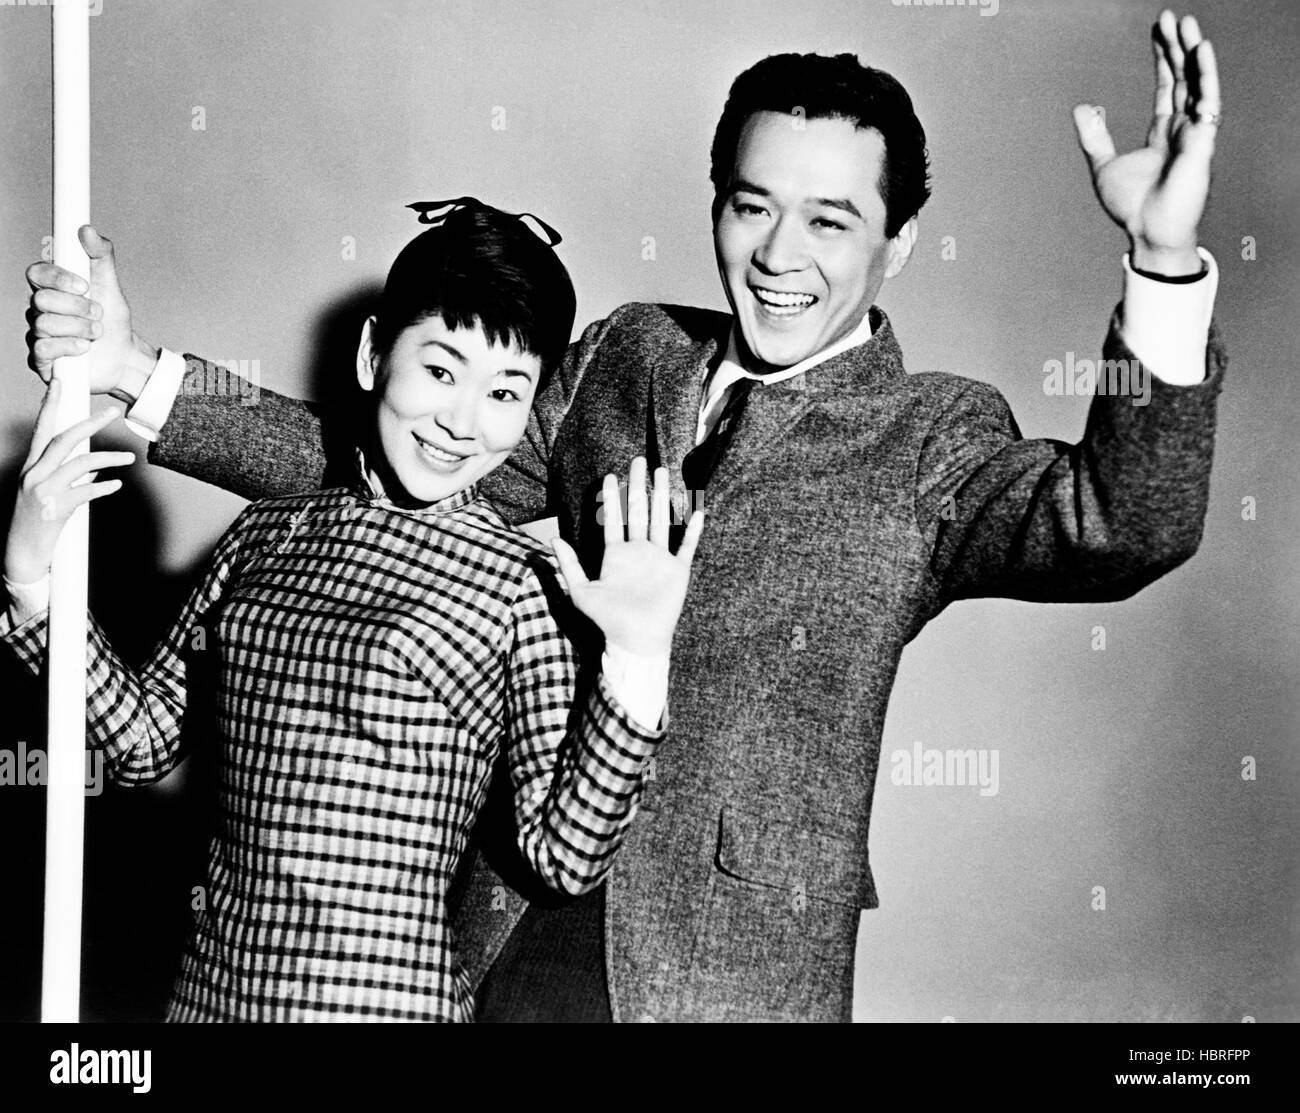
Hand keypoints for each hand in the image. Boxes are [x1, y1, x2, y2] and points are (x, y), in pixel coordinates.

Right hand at [4, 380, 133, 584]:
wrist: (22, 556)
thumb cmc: (36, 523)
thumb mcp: (45, 494)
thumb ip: (65, 477)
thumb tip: (94, 469)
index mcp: (31, 467)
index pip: (42, 429)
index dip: (51, 405)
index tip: (60, 384)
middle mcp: (33, 474)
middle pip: (64, 439)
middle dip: (90, 423)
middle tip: (112, 411)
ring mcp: (43, 491)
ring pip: (81, 463)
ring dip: (109, 458)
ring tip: (129, 459)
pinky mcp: (55, 509)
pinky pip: (86, 492)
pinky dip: (104, 487)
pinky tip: (116, 485)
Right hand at [25, 225, 158, 398]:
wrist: (124, 357)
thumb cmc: (113, 321)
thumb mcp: (111, 285)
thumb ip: (100, 256)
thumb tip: (86, 229)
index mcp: (51, 288)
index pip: (36, 273)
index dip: (57, 278)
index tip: (84, 286)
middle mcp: (40, 310)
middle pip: (40, 300)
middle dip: (77, 307)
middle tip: (98, 314)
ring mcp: (38, 334)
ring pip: (43, 324)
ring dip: (79, 328)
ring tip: (97, 333)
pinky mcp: (42, 359)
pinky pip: (43, 349)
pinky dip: (69, 347)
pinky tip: (84, 348)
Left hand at [550, 457, 703, 655]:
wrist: (636, 640)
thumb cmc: (607, 620)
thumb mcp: (581, 592)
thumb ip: (569, 566)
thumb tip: (553, 539)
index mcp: (616, 555)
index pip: (613, 520)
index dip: (612, 498)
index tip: (611, 475)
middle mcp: (638, 552)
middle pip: (638, 512)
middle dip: (638, 486)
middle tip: (639, 460)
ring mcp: (659, 560)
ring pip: (661, 520)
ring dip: (663, 496)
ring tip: (664, 472)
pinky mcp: (677, 571)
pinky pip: (686, 546)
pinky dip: (692, 530)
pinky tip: (697, 511)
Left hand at [1073, 10, 1220, 274]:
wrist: (1145, 232)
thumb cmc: (1130, 208)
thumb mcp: (1103, 166)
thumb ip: (1094, 137)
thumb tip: (1081, 107)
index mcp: (1162, 132)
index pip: (1166, 85)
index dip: (1162, 57)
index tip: (1158, 30)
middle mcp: (1182, 128)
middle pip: (1183, 77)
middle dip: (1177, 47)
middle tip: (1171, 17)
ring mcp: (1194, 133)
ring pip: (1198, 83)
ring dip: (1193, 53)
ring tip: (1187, 25)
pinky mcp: (1202, 141)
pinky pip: (1208, 102)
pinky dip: (1206, 76)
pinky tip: (1201, 52)